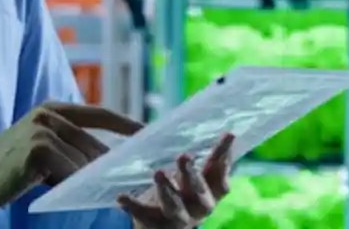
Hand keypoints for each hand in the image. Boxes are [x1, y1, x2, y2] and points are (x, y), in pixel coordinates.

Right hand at [0, 102, 144, 208]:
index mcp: (53, 108)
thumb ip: (72, 143)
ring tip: (95, 190)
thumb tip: (109, 157)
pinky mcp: (37, 149)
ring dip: (88, 178)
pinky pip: (69, 171)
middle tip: (126, 178)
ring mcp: (42, 130)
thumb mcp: (44, 145)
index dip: (126, 123)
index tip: (149, 134)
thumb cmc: (15, 166)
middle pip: (94, 143)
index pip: (100, 113)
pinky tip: (68, 191)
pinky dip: (72, 183)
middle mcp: (49, 114)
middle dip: (109, 164)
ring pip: (84, 160)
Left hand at [116, 133, 233, 228]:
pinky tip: (121, 197)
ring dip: (167, 189)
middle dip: (191, 175)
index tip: (227, 134)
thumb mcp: (195, 176)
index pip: (221, 177)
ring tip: (158, 172)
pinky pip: (144, 215)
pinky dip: (133, 205)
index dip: (225, 159)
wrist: (163, 224)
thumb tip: (221, 128)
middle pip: (198, 193)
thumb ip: (206, 161)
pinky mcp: (155, 224)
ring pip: (175, 207)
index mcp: (210, 194)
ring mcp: (178, 219)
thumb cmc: (182, 191)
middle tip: (183, 156)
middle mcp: (198, 208)